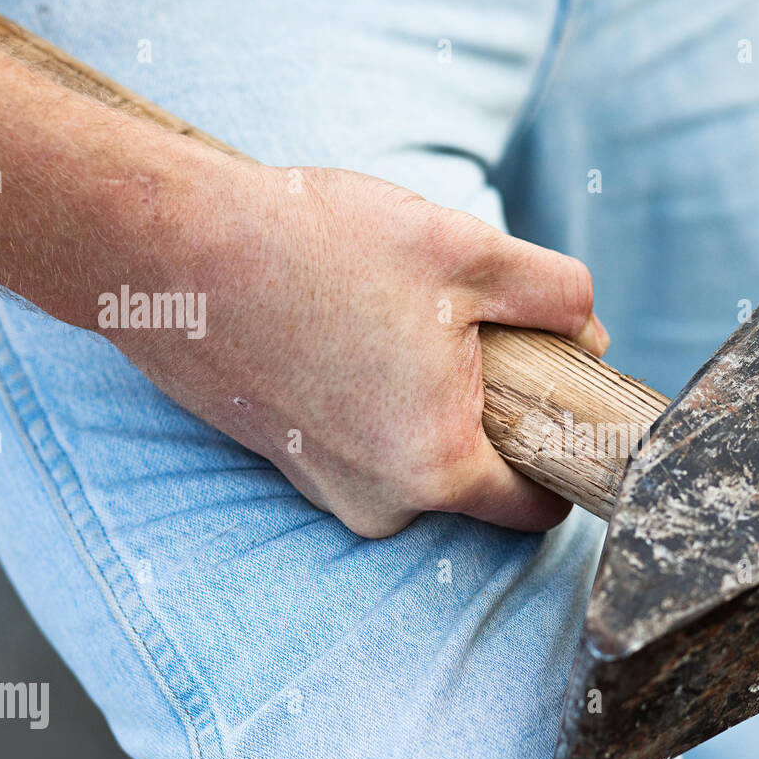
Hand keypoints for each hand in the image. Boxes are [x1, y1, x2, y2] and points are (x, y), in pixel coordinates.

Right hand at [112, 164, 609, 537]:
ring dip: (431, 408)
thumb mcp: (466, 250)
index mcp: (434, 468)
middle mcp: (379, 504)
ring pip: (419, 463)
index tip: (562, 412)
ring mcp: (326, 491)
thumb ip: (558, 296)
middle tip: (475, 339)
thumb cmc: (314, 247)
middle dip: (493, 420)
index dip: (561, 462)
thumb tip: (592, 336)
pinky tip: (355, 337)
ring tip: (399, 327)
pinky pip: (368, 450)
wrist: (166, 247)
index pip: (534, 512)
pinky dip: (380, 406)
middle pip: (477, 483)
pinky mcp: (289, 466)